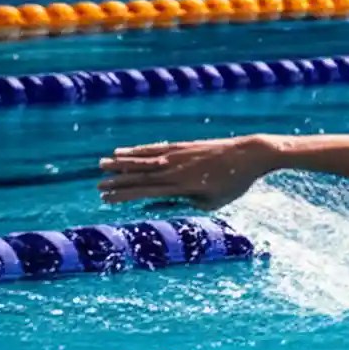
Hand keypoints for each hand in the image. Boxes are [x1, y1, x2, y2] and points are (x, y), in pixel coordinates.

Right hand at [98, 135, 278, 209]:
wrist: (251, 154)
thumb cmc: (235, 183)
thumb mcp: (212, 202)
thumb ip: (185, 203)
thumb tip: (160, 205)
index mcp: (182, 187)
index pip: (146, 192)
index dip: (124, 195)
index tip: (105, 198)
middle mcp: (177, 169)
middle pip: (141, 175)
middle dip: (118, 181)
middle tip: (97, 185)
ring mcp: (180, 155)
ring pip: (144, 159)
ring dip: (122, 162)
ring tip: (103, 163)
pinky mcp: (184, 145)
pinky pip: (156, 148)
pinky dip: (139, 149)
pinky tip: (125, 150)